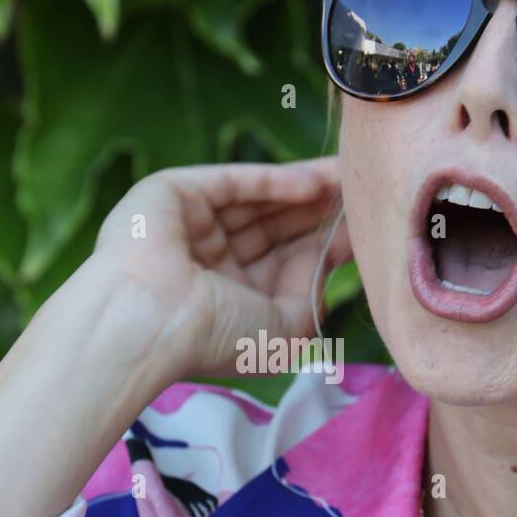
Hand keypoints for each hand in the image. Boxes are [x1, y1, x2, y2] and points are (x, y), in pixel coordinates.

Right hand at [90, 157, 350, 378]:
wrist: (150, 323)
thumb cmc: (215, 338)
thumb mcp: (282, 330)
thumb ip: (311, 296)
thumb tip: (329, 260)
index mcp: (228, 297)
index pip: (285, 261)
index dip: (325, 243)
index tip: (366, 228)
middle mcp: (209, 260)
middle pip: (277, 227)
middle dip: (320, 212)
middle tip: (365, 193)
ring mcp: (192, 225)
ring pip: (259, 201)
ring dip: (306, 190)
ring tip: (349, 178)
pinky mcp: (177, 193)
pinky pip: (235, 183)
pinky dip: (276, 182)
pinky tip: (314, 184)